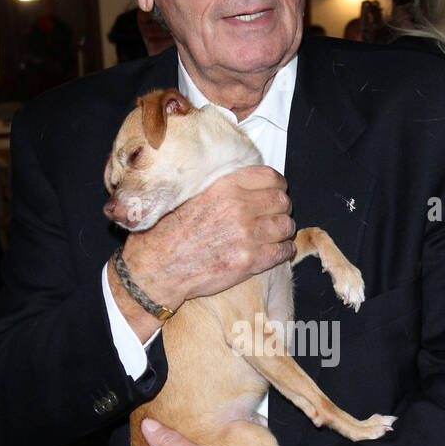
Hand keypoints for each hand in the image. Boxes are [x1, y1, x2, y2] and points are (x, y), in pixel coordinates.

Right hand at [108, 165, 294, 339]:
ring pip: (286, 226)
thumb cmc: (169, 233)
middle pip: (283, 201)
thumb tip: (246, 183)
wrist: (158, 268)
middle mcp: (239, 206)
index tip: (275, 192)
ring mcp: (246, 234)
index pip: (271, 177)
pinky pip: (283, 251)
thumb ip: (222, 187)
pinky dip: (284, 251)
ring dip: (283, 231)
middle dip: (281, 209)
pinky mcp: (250, 261)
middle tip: (274, 217)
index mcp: (225, 186)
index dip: (277, 185)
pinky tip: (276, 252)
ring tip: (275, 236)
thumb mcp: (192, 195)